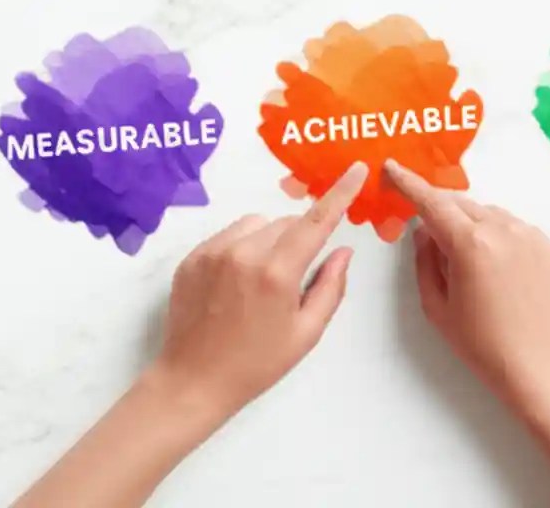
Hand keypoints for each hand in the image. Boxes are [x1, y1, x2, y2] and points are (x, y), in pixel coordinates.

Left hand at [154, 161, 369, 414]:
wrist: (193, 380)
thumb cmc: (256, 364)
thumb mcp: (305, 333)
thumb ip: (330, 287)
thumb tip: (343, 251)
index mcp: (277, 273)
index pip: (316, 221)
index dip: (340, 193)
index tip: (357, 169)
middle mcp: (244, 253)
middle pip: (286, 222)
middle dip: (299, 238)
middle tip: (293, 278)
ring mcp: (213, 252)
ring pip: (256, 223)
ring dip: (269, 239)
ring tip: (262, 280)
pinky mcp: (192, 257)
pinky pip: (228, 234)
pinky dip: (242, 247)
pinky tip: (237, 283)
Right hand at [383, 160, 549, 407]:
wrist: (537, 366)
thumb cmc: (479, 343)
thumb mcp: (436, 305)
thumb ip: (424, 260)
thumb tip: (424, 230)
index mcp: (470, 244)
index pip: (432, 202)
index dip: (408, 183)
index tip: (392, 168)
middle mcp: (503, 230)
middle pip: (461, 203)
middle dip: (440, 208)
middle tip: (428, 229)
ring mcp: (530, 235)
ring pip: (488, 212)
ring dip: (470, 222)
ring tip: (466, 259)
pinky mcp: (548, 246)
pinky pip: (513, 227)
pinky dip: (496, 235)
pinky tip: (495, 267)